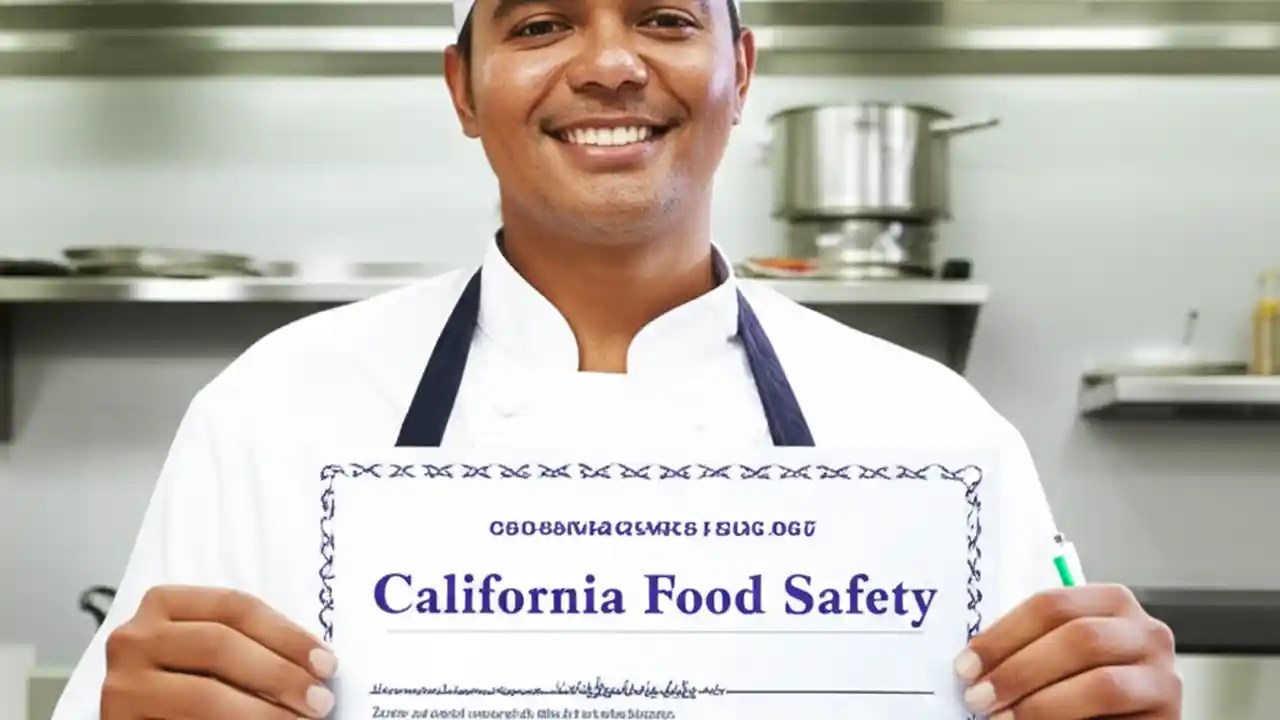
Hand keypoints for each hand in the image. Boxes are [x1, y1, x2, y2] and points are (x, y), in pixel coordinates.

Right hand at [101, 585, 337, 719]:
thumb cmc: (189, 687)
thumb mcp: (215, 656)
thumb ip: (252, 648)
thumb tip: (318, 667)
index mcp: (164, 604)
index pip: (235, 606)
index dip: (287, 634)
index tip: (327, 664)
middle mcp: (134, 638)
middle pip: (219, 645)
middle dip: (278, 674)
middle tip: (320, 701)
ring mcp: (119, 686)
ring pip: (204, 694)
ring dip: (261, 713)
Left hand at [954, 584, 1179, 718]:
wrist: (1120, 719)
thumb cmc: (1079, 683)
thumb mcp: (1055, 654)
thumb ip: (1028, 647)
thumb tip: (971, 664)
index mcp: (1111, 602)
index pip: (1051, 605)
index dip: (1002, 635)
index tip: (966, 665)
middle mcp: (1146, 632)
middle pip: (1077, 639)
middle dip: (1019, 670)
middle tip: (978, 697)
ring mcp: (1163, 676)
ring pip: (1101, 685)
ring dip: (1042, 704)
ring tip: (1002, 719)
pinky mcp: (1169, 717)